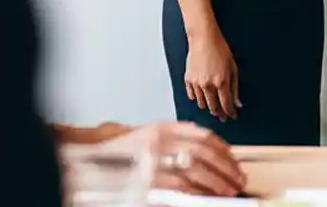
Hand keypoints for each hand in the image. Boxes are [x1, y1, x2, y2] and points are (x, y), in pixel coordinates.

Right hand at [103, 122, 245, 195]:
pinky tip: (204, 198)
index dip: (222, 148)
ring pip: (193, 170)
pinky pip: (178, 188)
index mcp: (161, 128)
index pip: (201, 134)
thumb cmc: (123, 154)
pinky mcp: (146, 182)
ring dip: (214, 182)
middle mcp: (157, 141)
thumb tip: (211, 156)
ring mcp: (150, 161)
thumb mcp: (150, 139)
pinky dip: (195, 194)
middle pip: (202, 152)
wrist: (89, 160)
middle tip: (237, 180)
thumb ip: (177, 142)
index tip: (234, 160)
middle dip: (224, 167)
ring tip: (226, 192)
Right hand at [185, 31, 239, 120]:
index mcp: (221, 82)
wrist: (203, 39)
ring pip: (202, 104)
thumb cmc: (220, 50)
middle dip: (219, 113)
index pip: (226, 104)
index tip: (232, 116)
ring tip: (213, 106)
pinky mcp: (188, 79)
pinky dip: (198, 98)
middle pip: (213, 107)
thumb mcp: (233, 68)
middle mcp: (208, 85)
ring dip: (208, 107)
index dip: (230, 113)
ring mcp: (196, 83)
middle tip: (223, 116)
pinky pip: (192, 96)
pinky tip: (203, 97)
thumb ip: (235, 88)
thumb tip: (237, 103)